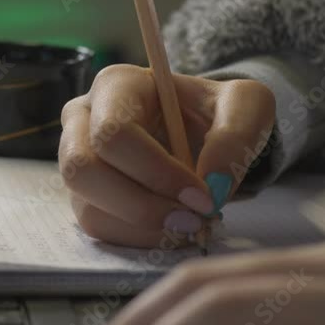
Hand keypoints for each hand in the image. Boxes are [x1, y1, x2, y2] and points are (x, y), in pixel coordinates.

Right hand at [58, 64, 275, 247]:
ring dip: (143, 228)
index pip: (114, 133)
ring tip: (189, 225)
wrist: (210, 135)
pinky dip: (140, 239)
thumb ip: (236, 135)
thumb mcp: (246, 106)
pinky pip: (100, 228)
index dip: (156, 172)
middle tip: (193, 220)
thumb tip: (212, 184)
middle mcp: (85, 119)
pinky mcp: (86, 195)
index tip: (204, 197)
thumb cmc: (220, 112)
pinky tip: (174, 229)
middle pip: (82, 171)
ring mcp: (78, 160)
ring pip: (88, 207)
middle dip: (141, 206)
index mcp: (117, 85)